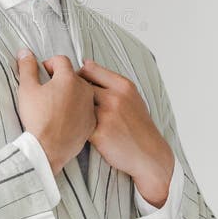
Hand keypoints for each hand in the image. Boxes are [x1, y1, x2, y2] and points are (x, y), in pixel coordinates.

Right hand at [17, 51, 96, 173]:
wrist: (48, 149)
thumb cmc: (37, 118)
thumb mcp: (27, 89)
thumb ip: (27, 67)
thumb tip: (25, 52)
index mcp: (69, 78)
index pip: (61, 60)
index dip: (48, 65)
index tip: (41, 75)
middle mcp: (84, 89)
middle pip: (72, 75)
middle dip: (59, 79)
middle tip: (46, 91)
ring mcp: (90, 106)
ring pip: (81, 91)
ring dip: (69, 93)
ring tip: (55, 105)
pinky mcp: (91, 122)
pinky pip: (85, 109)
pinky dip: (76, 109)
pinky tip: (64, 118)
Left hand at [76, 59, 174, 201]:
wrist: (149, 155)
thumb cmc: (138, 125)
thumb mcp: (132, 97)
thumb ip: (110, 81)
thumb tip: (86, 63)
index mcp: (123, 86)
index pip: (89, 69)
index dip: (78, 76)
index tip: (75, 83)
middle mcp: (115, 98)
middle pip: (79, 85)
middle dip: (71, 92)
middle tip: (68, 100)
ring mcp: (106, 116)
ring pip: (76, 104)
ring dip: (71, 109)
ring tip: (70, 114)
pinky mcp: (98, 134)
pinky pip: (78, 124)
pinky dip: (75, 126)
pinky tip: (75, 129)